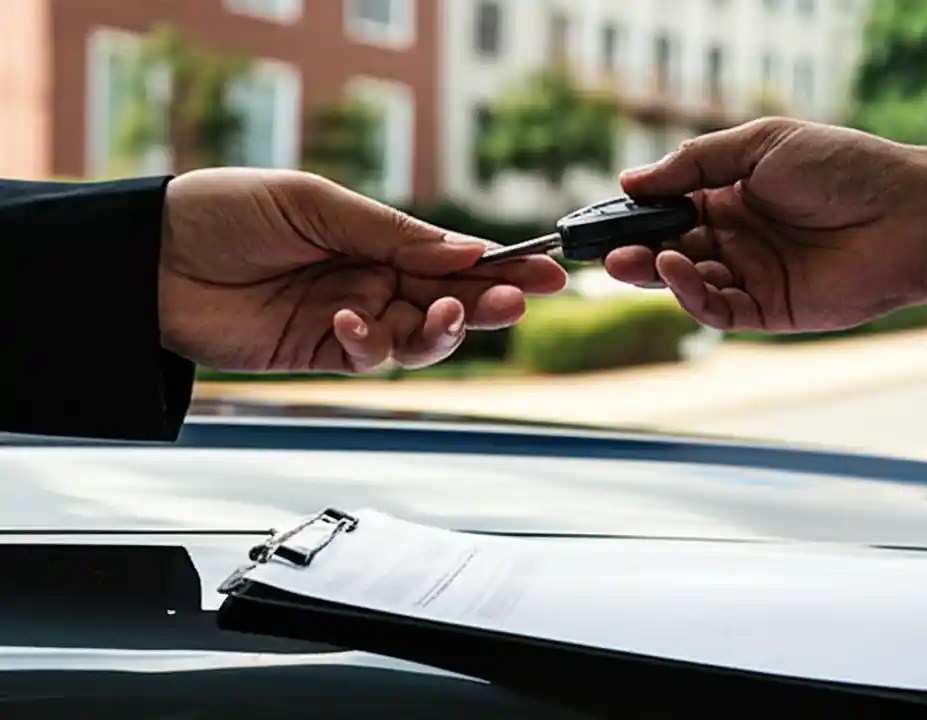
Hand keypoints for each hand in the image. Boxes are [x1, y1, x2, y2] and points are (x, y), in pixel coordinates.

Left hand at [158, 168, 566, 373]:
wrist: (150, 261)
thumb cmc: (224, 211)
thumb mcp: (315, 204)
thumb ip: (391, 232)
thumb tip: (463, 249)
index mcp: (376, 236)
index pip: (452, 254)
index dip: (501, 264)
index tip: (545, 270)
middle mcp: (370, 278)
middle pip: (449, 299)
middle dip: (490, 301)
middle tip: (520, 302)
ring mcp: (349, 318)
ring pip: (419, 336)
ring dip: (443, 328)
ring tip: (448, 312)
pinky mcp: (321, 353)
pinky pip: (368, 358)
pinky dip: (373, 345)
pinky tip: (352, 324)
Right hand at [606, 117, 926, 332]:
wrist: (907, 213)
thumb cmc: (844, 168)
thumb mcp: (761, 144)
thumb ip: (694, 163)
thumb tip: (631, 180)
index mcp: (736, 195)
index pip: (672, 208)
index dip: (638, 213)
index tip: (604, 215)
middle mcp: (740, 238)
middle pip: (672, 249)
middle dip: (636, 249)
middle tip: (605, 250)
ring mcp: (754, 275)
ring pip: (688, 282)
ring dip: (655, 272)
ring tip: (630, 260)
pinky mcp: (770, 310)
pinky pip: (718, 309)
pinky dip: (690, 294)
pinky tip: (674, 270)